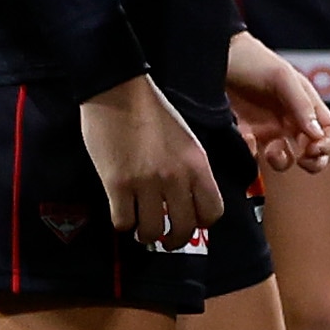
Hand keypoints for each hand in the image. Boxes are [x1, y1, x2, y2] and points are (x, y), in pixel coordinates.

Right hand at [82, 73, 226, 246]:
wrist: (118, 90)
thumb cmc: (152, 111)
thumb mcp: (186, 139)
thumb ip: (192, 168)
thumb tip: (190, 198)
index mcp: (197, 165)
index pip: (212, 213)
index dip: (200, 223)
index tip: (189, 222)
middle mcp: (176, 178)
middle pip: (184, 229)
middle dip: (174, 239)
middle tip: (164, 238)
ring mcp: (146, 183)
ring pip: (152, 231)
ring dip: (146, 234)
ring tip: (140, 226)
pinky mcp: (117, 184)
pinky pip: (123, 222)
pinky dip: (123, 223)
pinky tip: (122, 213)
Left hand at [222, 33, 329, 178]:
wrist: (216, 56)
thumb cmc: (253, 60)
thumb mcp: (281, 77)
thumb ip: (301, 105)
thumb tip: (317, 135)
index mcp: (305, 104)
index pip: (328, 130)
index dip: (327, 143)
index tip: (314, 149)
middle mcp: (290, 119)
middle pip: (313, 150)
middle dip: (313, 162)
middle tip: (302, 160)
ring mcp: (268, 129)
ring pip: (286, 158)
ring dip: (282, 161)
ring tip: (271, 152)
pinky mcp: (245, 135)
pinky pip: (254, 156)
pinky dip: (252, 155)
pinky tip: (246, 139)